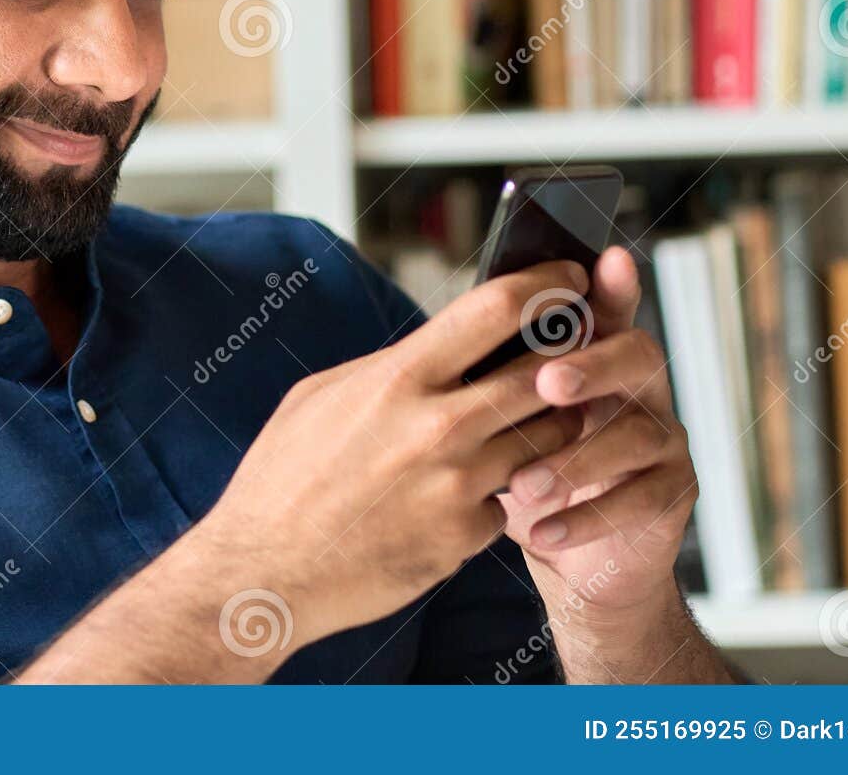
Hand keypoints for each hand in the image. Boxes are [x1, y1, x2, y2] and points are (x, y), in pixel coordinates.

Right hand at [194, 261, 588, 648]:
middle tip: (583, 351)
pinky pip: (510, 500)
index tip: (570, 277)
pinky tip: (471, 492)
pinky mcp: (465, 537)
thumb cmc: (282, 477)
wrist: (264, 570)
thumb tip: (436, 346)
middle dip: (573, 359)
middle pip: (546, 374)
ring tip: (537, 422)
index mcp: (399, 377)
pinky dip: (501, 493)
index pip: (496, 308)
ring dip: (553, 427)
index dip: (546, 283)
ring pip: (550, 440)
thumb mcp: (321, 396)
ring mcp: (458, 485)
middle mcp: (438, 426)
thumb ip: (387, 366)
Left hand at [498, 247, 698, 635]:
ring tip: (523, 485)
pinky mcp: (674, 492)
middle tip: (546, 382)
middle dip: (593, 365)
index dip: (613, 285)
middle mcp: (639, 387)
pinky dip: (589, 517)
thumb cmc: (523, 467)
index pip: (608, 309)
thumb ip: (493, 376)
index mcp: (596, 355)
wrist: (567, 554)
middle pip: (637, 355)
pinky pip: (644, 500)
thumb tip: (447, 338)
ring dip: (578, 458)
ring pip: (638, 433)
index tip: (604, 262)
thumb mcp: (501, 418)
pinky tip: (542, 533)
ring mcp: (663, 438)